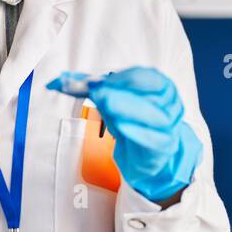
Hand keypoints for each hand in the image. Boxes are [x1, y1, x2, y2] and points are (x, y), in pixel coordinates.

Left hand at [47, 66, 200, 203]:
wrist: (147, 155)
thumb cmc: (132, 122)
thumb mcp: (112, 102)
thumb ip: (91, 89)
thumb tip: (62, 80)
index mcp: (160, 88)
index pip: (146, 76)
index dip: (122, 77)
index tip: (98, 80)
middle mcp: (169, 105)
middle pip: (149, 94)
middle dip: (121, 90)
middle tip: (96, 90)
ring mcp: (168, 127)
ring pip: (153, 115)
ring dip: (127, 107)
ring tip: (106, 103)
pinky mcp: (162, 148)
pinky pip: (153, 139)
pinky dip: (137, 133)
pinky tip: (121, 127)